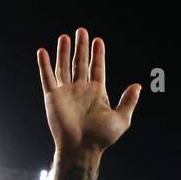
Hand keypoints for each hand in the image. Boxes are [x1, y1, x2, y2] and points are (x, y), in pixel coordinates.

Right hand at [37, 27, 140, 151]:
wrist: (81, 148)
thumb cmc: (101, 138)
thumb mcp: (121, 119)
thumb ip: (129, 101)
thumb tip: (138, 85)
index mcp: (97, 92)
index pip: (97, 68)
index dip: (98, 54)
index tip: (98, 40)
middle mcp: (81, 90)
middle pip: (80, 63)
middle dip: (81, 47)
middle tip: (81, 31)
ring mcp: (66, 92)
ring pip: (64, 67)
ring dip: (63, 52)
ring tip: (65, 36)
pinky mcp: (52, 97)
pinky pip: (47, 77)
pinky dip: (44, 64)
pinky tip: (42, 51)